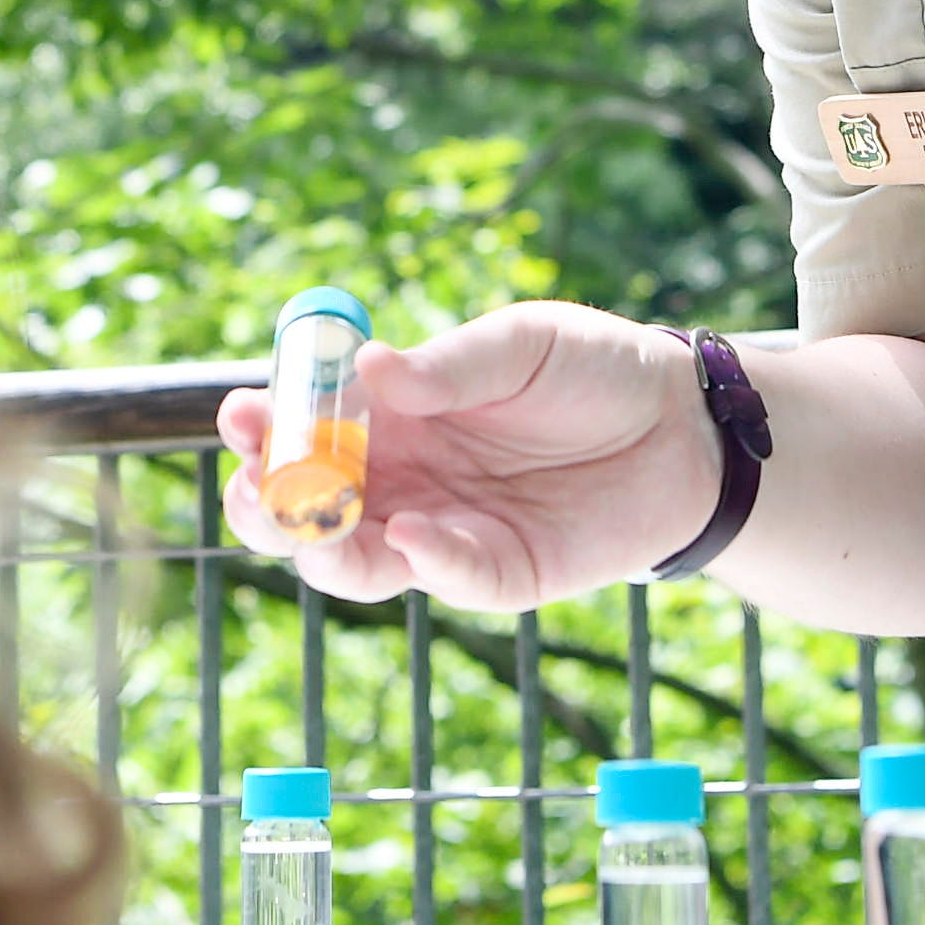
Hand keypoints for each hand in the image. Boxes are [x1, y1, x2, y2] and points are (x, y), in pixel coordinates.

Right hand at [216, 301, 716, 609]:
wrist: (685, 428)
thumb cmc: (594, 369)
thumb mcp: (521, 345)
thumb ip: (449, 366)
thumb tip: (366, 365)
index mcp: (393, 415)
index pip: (306, 427)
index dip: (265, 425)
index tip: (239, 412)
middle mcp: (403, 478)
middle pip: (306, 508)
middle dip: (265, 502)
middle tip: (254, 486)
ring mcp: (442, 530)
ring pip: (353, 562)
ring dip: (321, 548)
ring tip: (314, 520)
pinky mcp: (496, 572)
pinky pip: (444, 578)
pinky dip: (423, 562)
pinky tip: (415, 535)